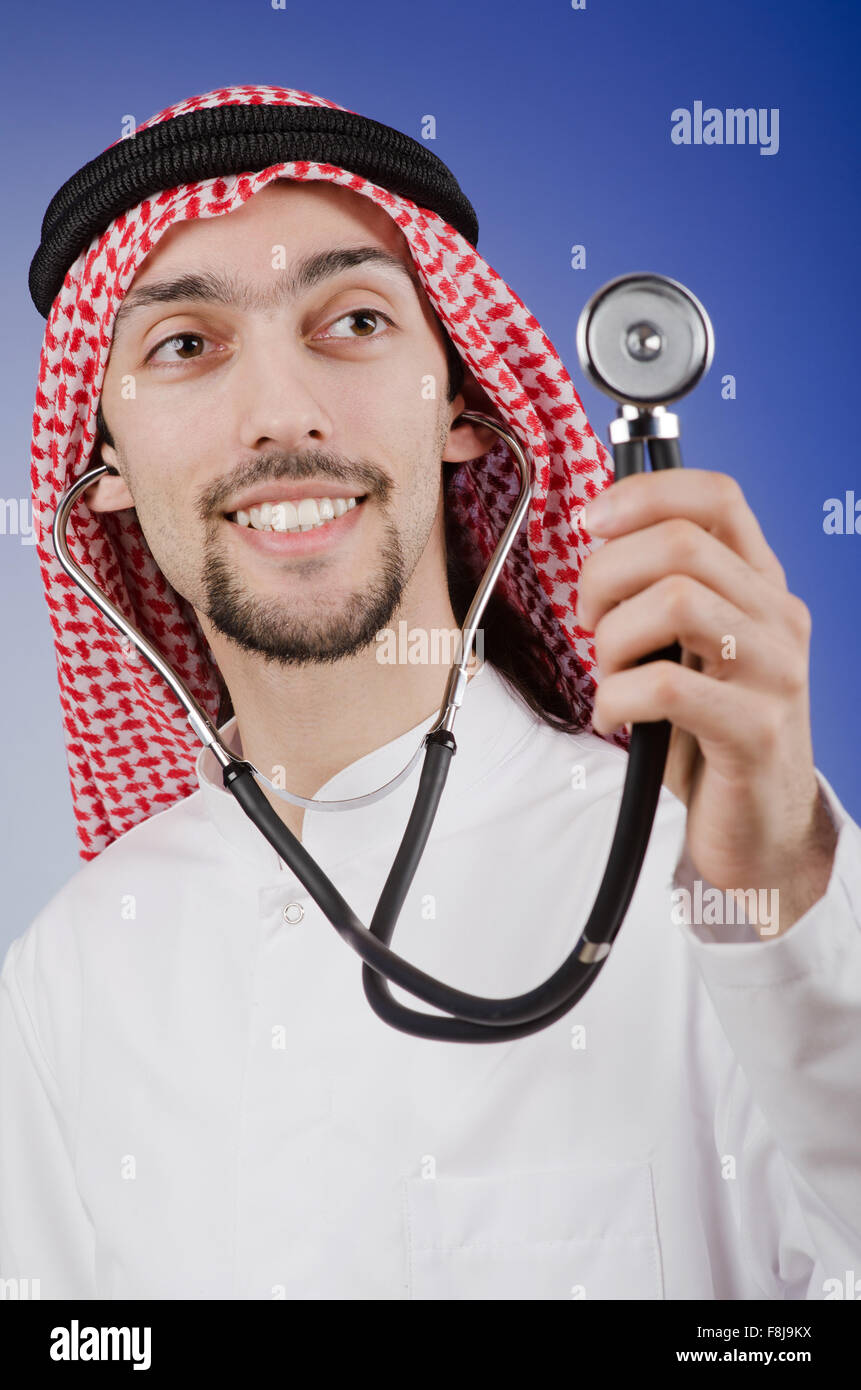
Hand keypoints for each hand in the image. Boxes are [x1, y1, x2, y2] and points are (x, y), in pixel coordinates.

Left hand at [575, 469, 837, 936]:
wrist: (760, 827)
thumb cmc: (708, 733)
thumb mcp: (687, 648)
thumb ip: (661, 592)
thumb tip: (599, 537)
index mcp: (759, 586)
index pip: (716, 496)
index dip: (643, 493)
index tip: (591, 523)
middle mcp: (776, 617)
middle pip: (681, 542)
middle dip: (607, 574)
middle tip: (590, 621)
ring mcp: (774, 672)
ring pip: (674, 602)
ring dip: (613, 637)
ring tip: (609, 674)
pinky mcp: (756, 731)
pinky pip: (665, 687)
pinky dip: (617, 698)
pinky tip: (614, 716)